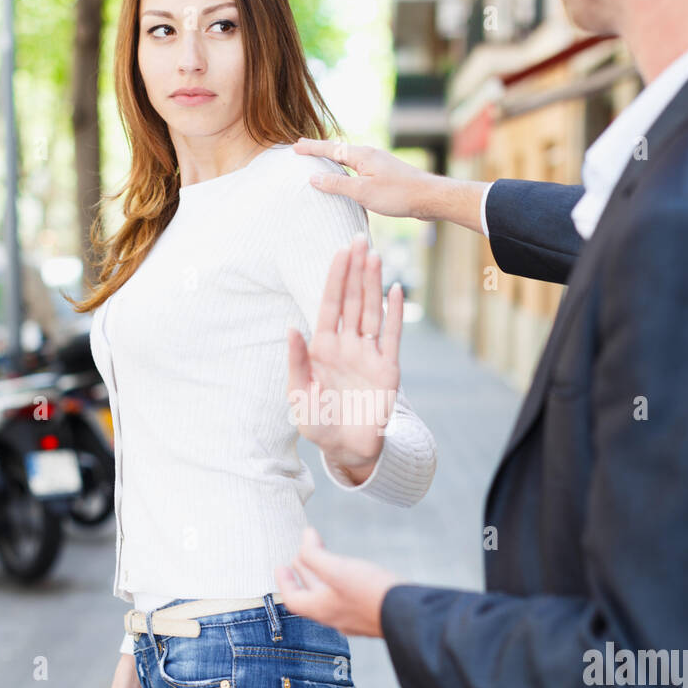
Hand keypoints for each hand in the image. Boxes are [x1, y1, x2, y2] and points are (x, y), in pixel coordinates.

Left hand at [275, 525, 404, 636]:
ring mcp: (354, 618)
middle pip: (311, 595)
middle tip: (301, 555)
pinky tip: (351, 575)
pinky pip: (347, 598)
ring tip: (324, 559)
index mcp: (322, 609)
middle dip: (304, 574)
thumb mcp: (337, 569)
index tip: (281, 566)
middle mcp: (335, 617)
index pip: (293, 598)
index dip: (284, 581)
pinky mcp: (371, 614)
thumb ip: (315, 554)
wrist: (410, 614)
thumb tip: (305, 536)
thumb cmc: (370, 592)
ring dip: (323, 577)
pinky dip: (340, 583)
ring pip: (330, 597)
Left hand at [287, 234, 402, 473]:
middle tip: (358, 239)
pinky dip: (394, 313)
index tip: (339, 252)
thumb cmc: (319, 422)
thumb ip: (297, 362)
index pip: (329, 305)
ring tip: (374, 256)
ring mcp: (368, 354)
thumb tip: (292, 327)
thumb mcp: (299, 395)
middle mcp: (346, 345)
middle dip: (354, 271)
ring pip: (371, 311)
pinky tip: (396, 290)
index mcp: (322, 348)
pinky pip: (392, 336)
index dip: (334, 278)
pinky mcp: (388, 368)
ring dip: (373, 284)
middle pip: (352, 301)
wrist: (348, 448)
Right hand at [293, 136, 434, 220]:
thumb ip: (337, 184)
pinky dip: (346, 168)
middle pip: (339, 150)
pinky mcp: (386, 174)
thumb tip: (313, 177)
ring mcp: (379, 164)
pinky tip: (348, 177)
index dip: (311, 148)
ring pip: (350, 158)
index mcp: (362, 155)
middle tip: (303, 148)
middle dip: (320, 150)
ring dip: (333, 159)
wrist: (430, 198)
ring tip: (321, 160)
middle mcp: (370, 155)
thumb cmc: (398, 194)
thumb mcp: (363, 192)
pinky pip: (359, 167)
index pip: (330, 149)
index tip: (295, 146)